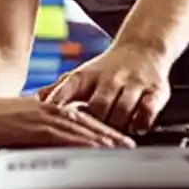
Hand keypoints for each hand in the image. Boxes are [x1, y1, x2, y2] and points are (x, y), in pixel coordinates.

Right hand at [0, 94, 133, 147]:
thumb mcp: (21, 117)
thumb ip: (39, 122)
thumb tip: (52, 135)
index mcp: (48, 106)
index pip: (82, 117)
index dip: (102, 128)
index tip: (119, 138)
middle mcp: (50, 108)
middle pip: (87, 121)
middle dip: (110, 134)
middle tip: (130, 145)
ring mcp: (43, 117)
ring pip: (80, 127)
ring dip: (102, 138)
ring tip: (120, 149)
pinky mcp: (35, 127)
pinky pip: (63, 136)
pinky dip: (80, 142)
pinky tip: (92, 149)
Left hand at [38, 44, 171, 133]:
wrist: (143, 48)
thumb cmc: (107, 69)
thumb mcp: (80, 76)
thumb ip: (58, 90)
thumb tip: (33, 100)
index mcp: (86, 75)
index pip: (68, 87)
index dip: (58, 103)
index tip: (50, 119)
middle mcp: (110, 77)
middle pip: (98, 106)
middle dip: (92, 125)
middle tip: (88, 140)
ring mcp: (133, 83)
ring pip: (122, 110)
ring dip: (115, 127)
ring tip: (110, 139)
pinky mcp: (155, 91)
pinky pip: (147, 112)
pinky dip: (139, 124)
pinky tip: (133, 128)